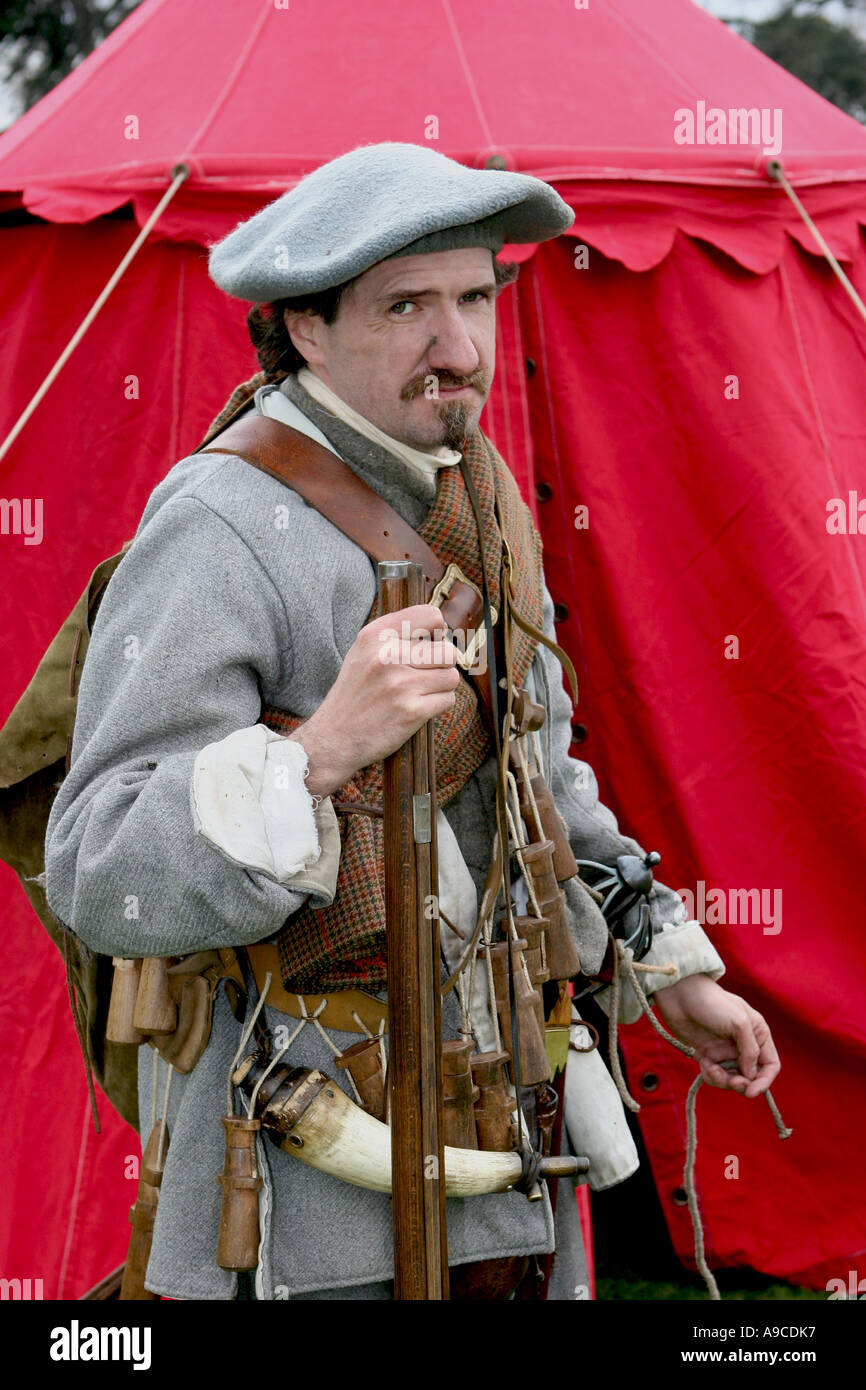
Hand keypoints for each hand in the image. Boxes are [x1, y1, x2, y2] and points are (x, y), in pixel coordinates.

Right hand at [287, 604, 459, 796]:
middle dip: (441, 665)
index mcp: (375, 635)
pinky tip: (416, 709)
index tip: (428, 645)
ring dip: (440, 687)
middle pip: (448, 650)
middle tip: (423, 676)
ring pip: (451, 677)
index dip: (437, 631)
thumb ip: (395, 634)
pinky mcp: (412, 711)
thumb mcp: (362, 652)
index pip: (430, 616)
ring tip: (417, 693)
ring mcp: (401, 684)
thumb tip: (440, 627)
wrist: (333, 738)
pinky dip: (437, 706)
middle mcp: (387, 656)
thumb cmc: (354, 693)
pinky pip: (448, 700)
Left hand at [653, 974, 779, 1097]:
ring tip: (711, 1069)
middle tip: (732, 1082)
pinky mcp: (708, 1056)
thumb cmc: (712, 1003)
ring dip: (723, 1080)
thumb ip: (750, 1050)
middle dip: (743, 1084)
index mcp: (758, 1034)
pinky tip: (703, 1063)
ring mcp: (725, 1052)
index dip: (764, 1081)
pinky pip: (715, 1076)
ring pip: (732, 1080)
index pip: (770, 1065)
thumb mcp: (739, 1022)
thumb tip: (752, 1076)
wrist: (680, 996)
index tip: (751, 1091)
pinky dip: (710, 1075)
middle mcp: (744, 1045)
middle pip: (752, 1077)